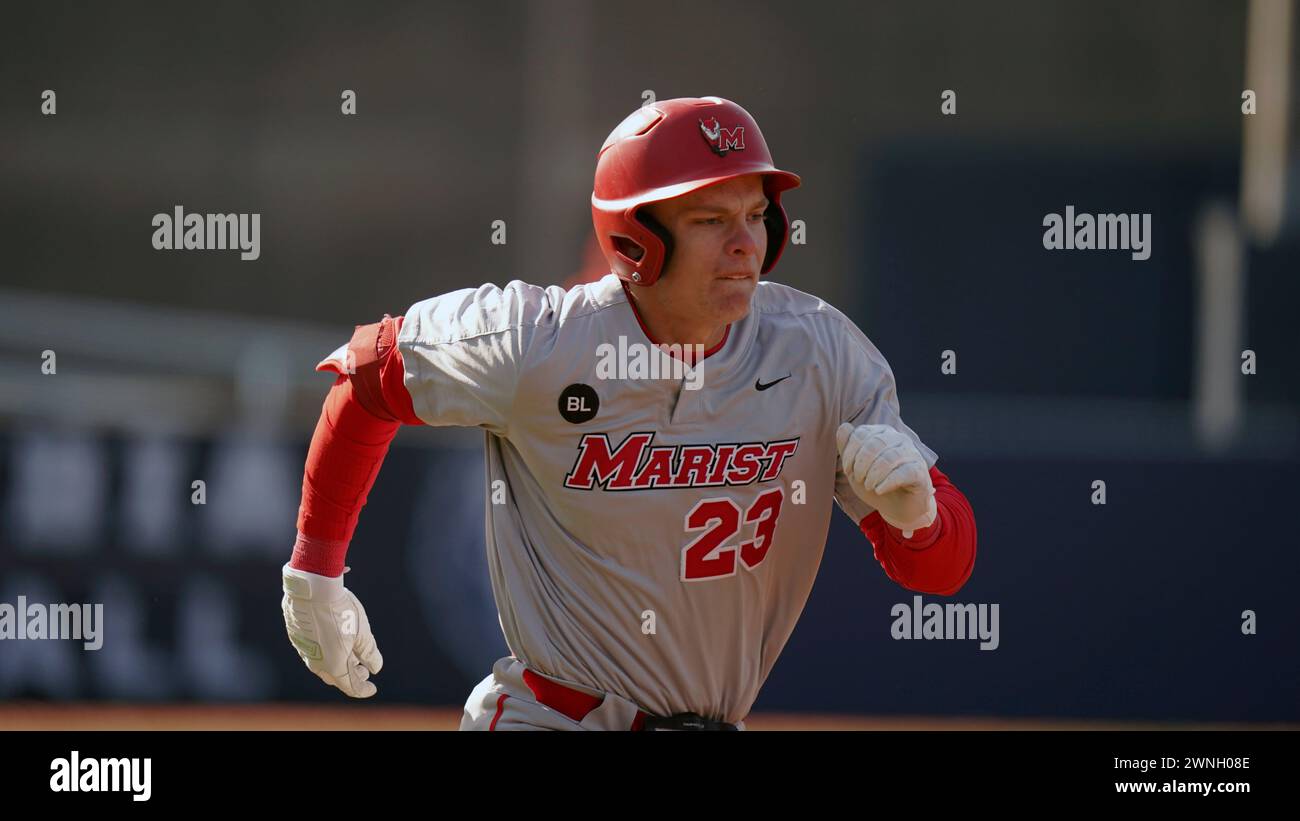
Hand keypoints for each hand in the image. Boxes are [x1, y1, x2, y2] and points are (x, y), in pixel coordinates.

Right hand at [281, 563, 383, 697]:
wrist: (312, 590)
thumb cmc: (341, 611)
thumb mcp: (362, 632)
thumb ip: (369, 653)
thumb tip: (375, 667)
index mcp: (334, 665)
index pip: (351, 686)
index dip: (363, 690)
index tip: (372, 688)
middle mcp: (315, 662)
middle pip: (335, 676)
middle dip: (351, 675)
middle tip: (363, 670)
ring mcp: (303, 649)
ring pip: (321, 664)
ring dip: (337, 663)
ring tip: (350, 655)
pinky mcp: (295, 636)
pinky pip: (311, 649)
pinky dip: (325, 650)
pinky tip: (331, 639)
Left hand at [836, 422, 936, 536]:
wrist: (898, 507)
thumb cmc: (876, 482)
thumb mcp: (855, 466)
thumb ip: (847, 446)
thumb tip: (844, 427)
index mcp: (882, 433)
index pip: (861, 433)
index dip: (850, 453)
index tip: (848, 470)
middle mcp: (898, 438)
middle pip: (875, 443)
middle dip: (861, 464)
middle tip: (859, 479)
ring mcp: (912, 454)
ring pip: (889, 458)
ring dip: (873, 475)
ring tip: (869, 486)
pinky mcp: (920, 471)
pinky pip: (904, 472)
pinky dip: (887, 483)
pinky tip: (879, 490)